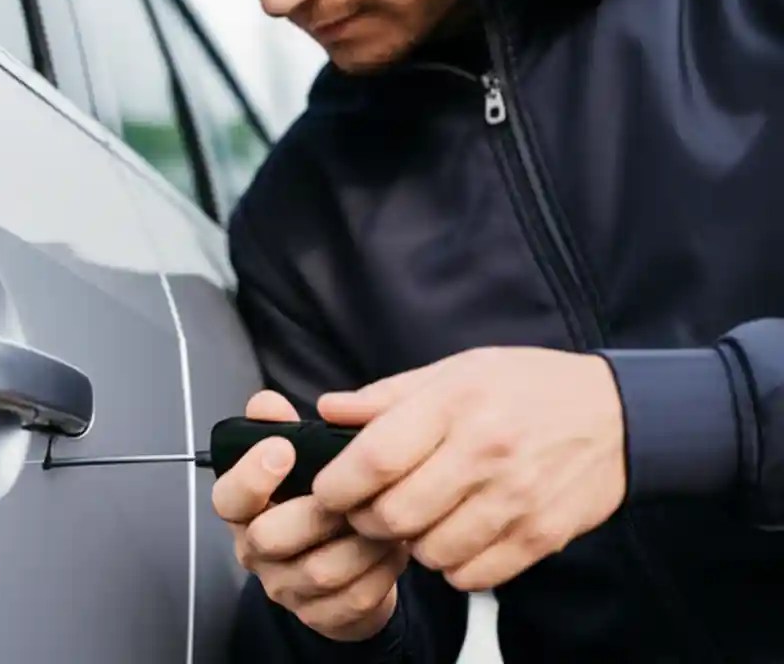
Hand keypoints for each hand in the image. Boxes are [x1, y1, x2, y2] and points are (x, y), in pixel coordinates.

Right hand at [212, 391, 406, 641]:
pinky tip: (394, 549)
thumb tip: (266, 404)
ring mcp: (286, 587)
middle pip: (269, 538)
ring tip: (389, 517)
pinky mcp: (320, 616)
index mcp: (245, 510)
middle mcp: (256, 550)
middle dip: (316, 512)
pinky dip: (381, 571)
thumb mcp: (300, 459)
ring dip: (361, 541)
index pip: (227, 498)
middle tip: (352, 494)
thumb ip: (280, 426)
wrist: (345, 566)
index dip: (249, 474)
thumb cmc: (317, 502)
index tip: (282, 449)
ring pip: (320, 571)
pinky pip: (353, 598)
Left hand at [311, 347, 625, 591]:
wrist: (619, 415)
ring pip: (429, 552)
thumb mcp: (457, 371)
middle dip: (367, 520)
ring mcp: (517, 499)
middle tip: (371, 509)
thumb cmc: (528, 388)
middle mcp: (486, 452)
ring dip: (412, 544)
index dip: (338, 484)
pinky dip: (452, 565)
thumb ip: (388, 396)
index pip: (375, 458)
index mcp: (457, 404)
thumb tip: (327, 410)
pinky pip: (471, 575)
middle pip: (394, 515)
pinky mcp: (541, 536)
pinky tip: (458, 535)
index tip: (329, 489)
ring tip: (421, 519)